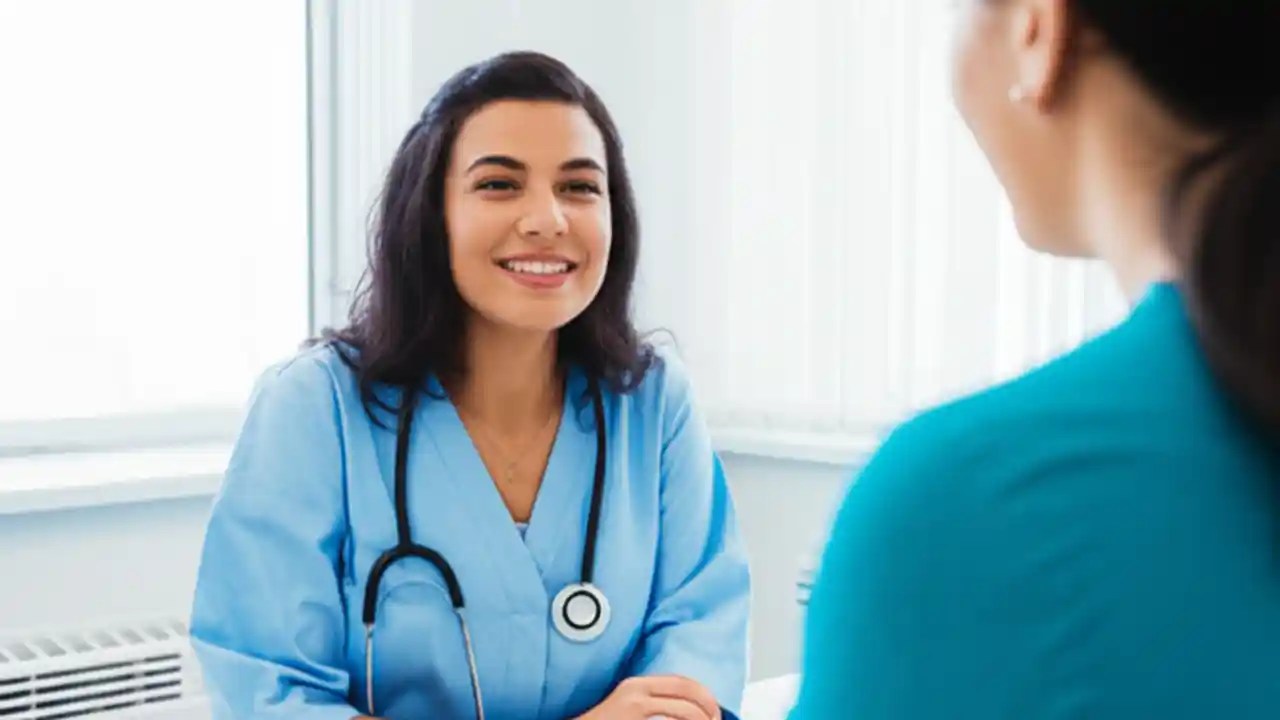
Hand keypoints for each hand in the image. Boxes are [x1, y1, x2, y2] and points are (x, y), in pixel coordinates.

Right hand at [576, 675, 721, 719]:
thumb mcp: (626, 706)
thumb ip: (650, 702)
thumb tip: (682, 709)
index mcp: (636, 684)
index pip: (681, 681)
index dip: (703, 694)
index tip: (713, 708)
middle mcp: (637, 691)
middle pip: (687, 691)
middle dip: (708, 706)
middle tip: (717, 719)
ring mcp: (634, 707)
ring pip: (684, 710)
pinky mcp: (633, 719)